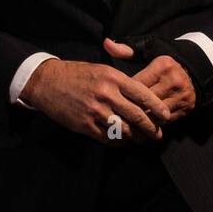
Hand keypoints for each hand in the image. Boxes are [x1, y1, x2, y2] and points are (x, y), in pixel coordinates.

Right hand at [21, 57, 170, 142]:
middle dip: (150, 127)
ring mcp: (95, 111)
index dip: (157, 106)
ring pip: (124, 130)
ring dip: (135, 137)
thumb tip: (142, 96)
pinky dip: (118, 142)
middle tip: (157, 133)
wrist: (47, 82)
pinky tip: (123, 142)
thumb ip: (121, 81)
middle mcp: (106, 94)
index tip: (165, 115)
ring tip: (141, 140)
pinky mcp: (84, 125)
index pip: (142, 93)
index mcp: (112, 78)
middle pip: (136, 115)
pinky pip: (107, 138)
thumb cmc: (76, 74)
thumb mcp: (101, 69)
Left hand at [104, 38, 196, 122]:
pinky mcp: (186, 108)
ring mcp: (181, 96)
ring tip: (126, 124)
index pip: (138, 84)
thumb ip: (126, 50)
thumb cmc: (164, 60)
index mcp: (162, 66)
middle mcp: (174, 81)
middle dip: (131, 109)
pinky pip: (166, 121)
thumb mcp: (148, 50)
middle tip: (115, 116)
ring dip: (142, 120)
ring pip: (156, 114)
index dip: (124, 93)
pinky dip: (153, 124)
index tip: (112, 99)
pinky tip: (140, 127)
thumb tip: (106, 43)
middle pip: (147, 102)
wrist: (194, 68)